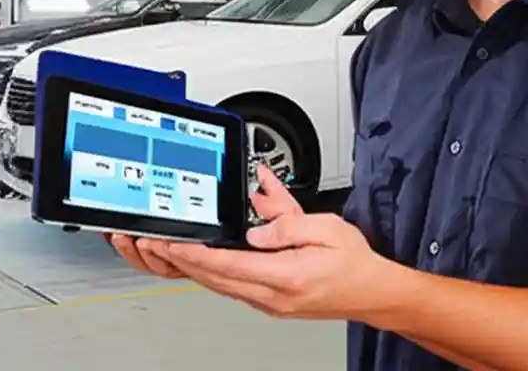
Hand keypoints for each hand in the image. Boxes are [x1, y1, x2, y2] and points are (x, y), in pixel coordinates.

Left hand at [109, 164, 396, 320]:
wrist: (372, 291)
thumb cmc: (354, 262)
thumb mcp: (326, 227)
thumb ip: (287, 223)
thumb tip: (257, 226)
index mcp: (286, 275)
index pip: (228, 265)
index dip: (195, 254)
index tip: (173, 241)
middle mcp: (273, 295)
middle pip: (215, 279)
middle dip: (181, 260)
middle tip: (155, 243)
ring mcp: (270, 302)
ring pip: (219, 286)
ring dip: (191, 269)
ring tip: (168, 251)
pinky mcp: (270, 302)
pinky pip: (231, 288)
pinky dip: (210, 274)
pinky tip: (199, 263)